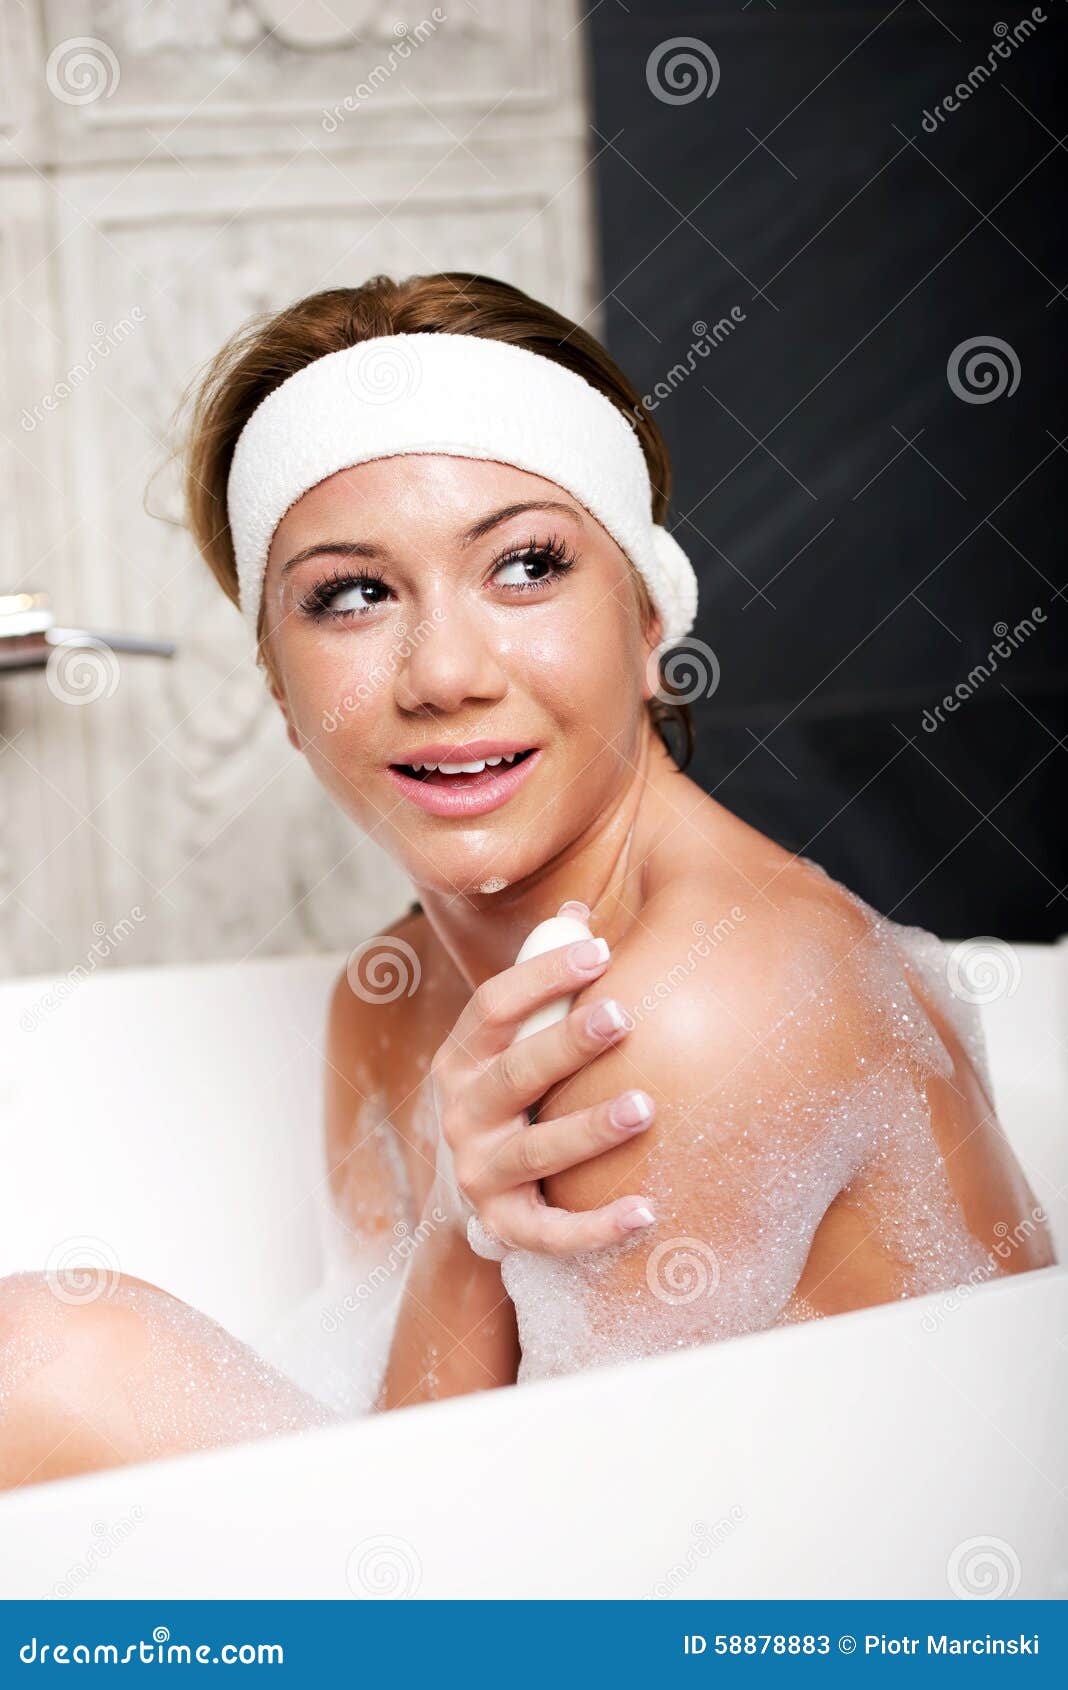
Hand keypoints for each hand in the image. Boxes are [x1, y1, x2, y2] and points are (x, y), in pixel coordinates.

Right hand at [428, 906, 657, 1255]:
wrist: (467, 1199)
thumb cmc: (507, 1095)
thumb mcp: (507, 1041)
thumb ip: (539, 982)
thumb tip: (575, 911)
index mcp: (464, 1056)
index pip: (493, 1006)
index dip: (543, 976)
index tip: (600, 950)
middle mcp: (463, 1112)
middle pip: (516, 1073)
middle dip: (568, 1043)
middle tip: (622, 1015)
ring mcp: (479, 1171)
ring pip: (535, 1151)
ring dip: (589, 1129)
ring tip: (645, 1106)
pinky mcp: (503, 1225)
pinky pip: (550, 1231)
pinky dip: (595, 1226)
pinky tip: (646, 1210)